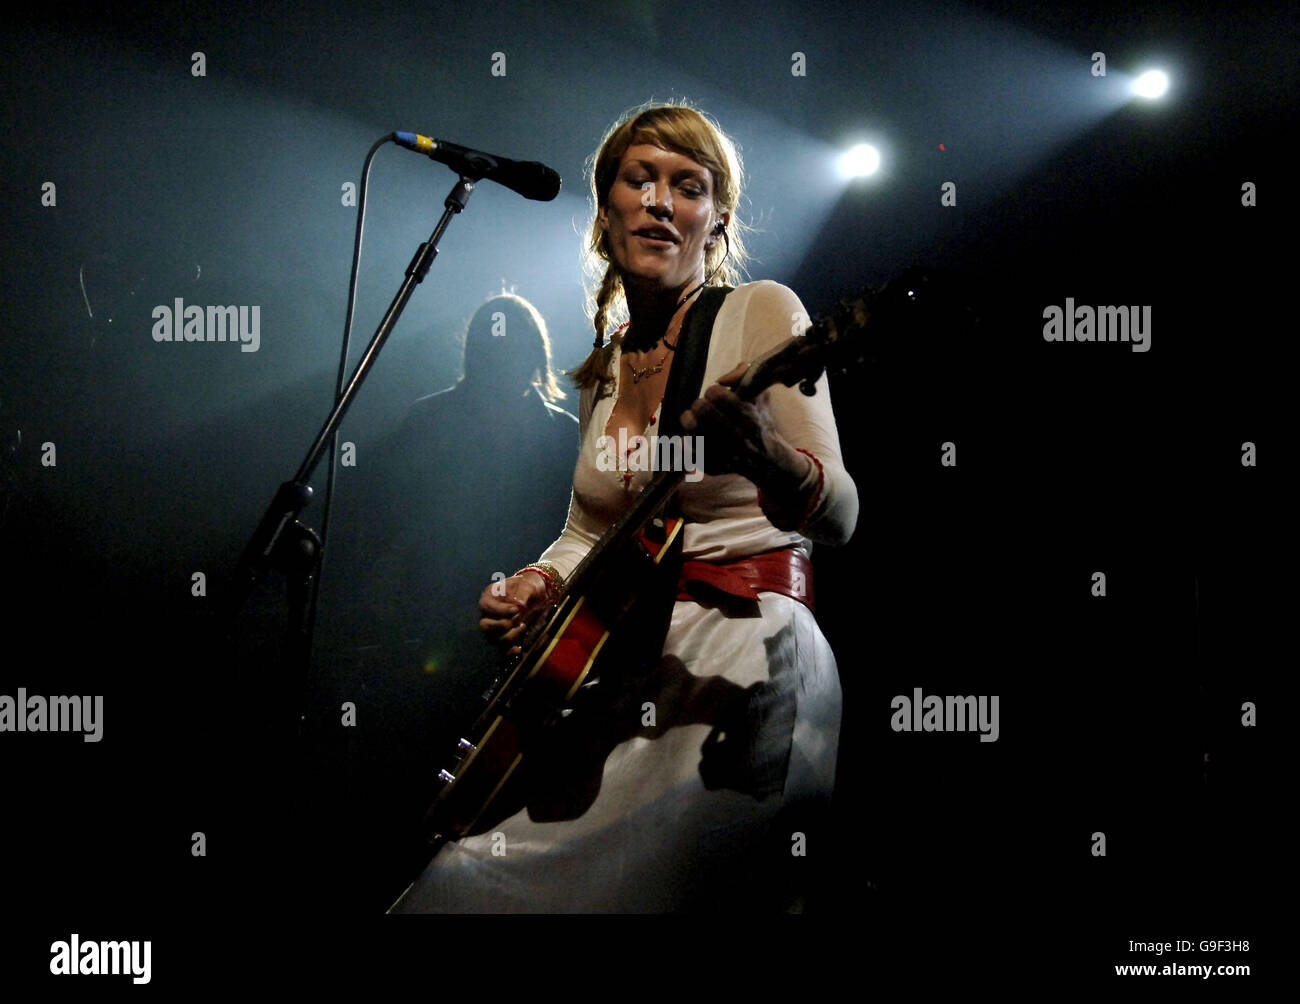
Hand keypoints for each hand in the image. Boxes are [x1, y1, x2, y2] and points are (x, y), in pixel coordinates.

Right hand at [478, 571, 550, 655]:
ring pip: (493, 639)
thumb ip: (523, 593)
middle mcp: (488, 614)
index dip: (500, 610)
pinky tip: (519, 648)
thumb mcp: (527, 585)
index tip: (516, 609)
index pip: (485, 606)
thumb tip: (519, 605)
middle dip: (502, 625)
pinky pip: (501, 649)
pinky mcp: (503, 637)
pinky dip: (509, 651)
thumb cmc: (528, 587)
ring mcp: (494, 627)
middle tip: (517, 619)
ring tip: (523, 626)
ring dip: (510, 636)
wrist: (535, 596)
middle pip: (484, 626)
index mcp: (490, 597)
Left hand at [679, 363, 814, 526]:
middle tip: (705, 407)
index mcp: (748, 417)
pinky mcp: (710, 466)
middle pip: (701, 407)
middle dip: (701, 403)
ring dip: (691, 419)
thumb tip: (721, 380)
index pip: (716, 393)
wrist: (766, 459)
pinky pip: (686, 448)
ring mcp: (722, 453)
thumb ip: (745, 375)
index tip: (718, 395)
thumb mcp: (761, 395)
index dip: (714, 391)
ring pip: (691, 427)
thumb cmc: (760, 422)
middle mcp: (736, 436)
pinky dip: (686, 440)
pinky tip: (695, 436)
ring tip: (697, 419)